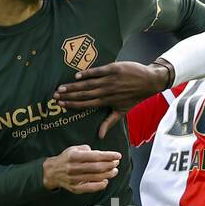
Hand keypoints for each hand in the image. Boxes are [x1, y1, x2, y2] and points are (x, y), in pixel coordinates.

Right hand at [42, 144, 121, 193]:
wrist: (52, 172)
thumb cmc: (66, 159)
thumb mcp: (74, 149)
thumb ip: (87, 149)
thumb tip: (101, 154)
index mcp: (73, 156)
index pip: (95, 156)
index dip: (108, 156)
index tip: (118, 155)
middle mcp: (73, 168)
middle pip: (97, 167)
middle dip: (110, 165)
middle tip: (116, 163)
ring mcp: (74, 179)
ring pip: (95, 177)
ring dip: (108, 174)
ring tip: (114, 171)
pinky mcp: (74, 188)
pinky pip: (89, 188)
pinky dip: (99, 185)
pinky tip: (106, 181)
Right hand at [54, 61, 171, 114]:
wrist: (149, 81)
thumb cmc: (134, 97)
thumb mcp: (122, 111)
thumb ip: (109, 122)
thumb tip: (99, 136)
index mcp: (107, 102)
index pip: (86, 104)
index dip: (73, 105)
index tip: (61, 105)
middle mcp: (107, 92)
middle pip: (84, 94)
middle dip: (69, 96)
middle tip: (55, 95)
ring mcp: (110, 80)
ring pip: (89, 84)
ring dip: (74, 86)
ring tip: (61, 87)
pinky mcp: (113, 69)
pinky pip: (98, 71)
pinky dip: (88, 73)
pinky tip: (77, 76)